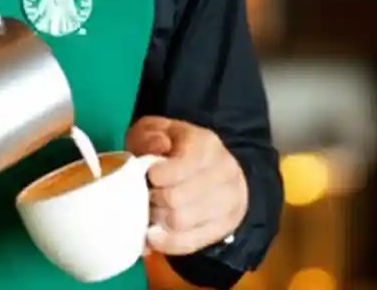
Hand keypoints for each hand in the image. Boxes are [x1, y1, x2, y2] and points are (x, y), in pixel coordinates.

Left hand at [126, 116, 247, 255]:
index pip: (178, 169)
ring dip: (159, 220)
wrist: (209, 168)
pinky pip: (189, 243)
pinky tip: (155, 233)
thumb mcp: (156, 132)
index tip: (149, 176)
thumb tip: (157, 148)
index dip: (155, 177)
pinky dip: (166, 241)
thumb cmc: (173, 148)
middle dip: (153, 201)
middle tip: (147, 196)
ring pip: (182, 224)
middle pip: (176, 200)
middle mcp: (224, 172)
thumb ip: (149, 137)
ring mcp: (230, 201)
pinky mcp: (225, 226)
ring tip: (153, 210)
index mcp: (206, 144)